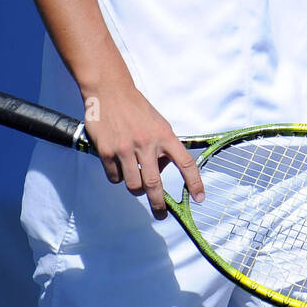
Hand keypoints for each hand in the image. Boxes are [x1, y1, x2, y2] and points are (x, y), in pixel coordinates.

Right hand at [81, 80, 204, 218]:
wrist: (109, 91)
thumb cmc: (137, 109)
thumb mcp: (158, 123)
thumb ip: (163, 147)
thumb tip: (159, 173)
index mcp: (165, 135)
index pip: (186, 163)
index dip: (195, 183)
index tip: (199, 199)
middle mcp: (146, 143)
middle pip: (154, 184)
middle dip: (159, 204)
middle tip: (161, 215)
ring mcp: (125, 148)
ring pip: (133, 185)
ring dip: (135, 188)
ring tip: (134, 177)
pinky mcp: (106, 151)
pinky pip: (114, 178)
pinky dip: (117, 177)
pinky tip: (117, 165)